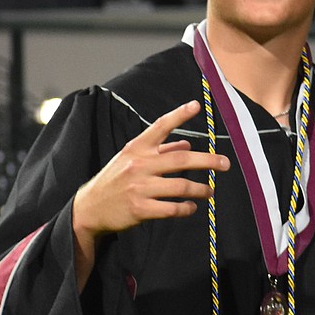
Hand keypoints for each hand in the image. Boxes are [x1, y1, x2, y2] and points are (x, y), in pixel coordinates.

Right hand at [72, 100, 229, 286]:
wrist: (89, 208)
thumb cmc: (115, 180)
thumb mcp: (131, 159)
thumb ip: (159, 151)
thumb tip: (187, 145)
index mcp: (136, 149)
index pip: (159, 127)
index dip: (179, 115)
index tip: (197, 105)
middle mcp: (138, 165)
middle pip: (181, 160)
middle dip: (208, 161)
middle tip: (225, 164)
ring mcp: (139, 188)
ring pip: (181, 186)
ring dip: (201, 189)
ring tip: (210, 191)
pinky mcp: (140, 209)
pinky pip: (172, 208)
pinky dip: (186, 208)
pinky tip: (191, 206)